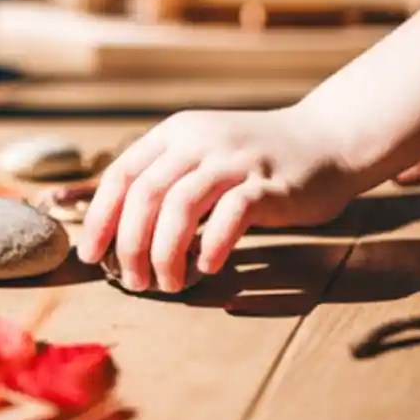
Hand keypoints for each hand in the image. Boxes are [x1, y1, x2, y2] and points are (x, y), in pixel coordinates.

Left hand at [76, 106, 360, 293]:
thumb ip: (163, 184)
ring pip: (180, 206)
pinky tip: (207, 268)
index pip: (121, 175)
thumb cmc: (253, 163)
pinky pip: (232, 214)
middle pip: (145, 195)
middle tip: (132, 282)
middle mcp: (199, 141)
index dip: (99, 219)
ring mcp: (235, 160)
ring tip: (167, 284)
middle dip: (130, 245)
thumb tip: (113, 236)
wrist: (328, 140)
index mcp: (174, 135)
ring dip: (164, 253)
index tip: (91, 257)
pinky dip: (212, 245)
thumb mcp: (200, 157)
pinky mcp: (270, 183)